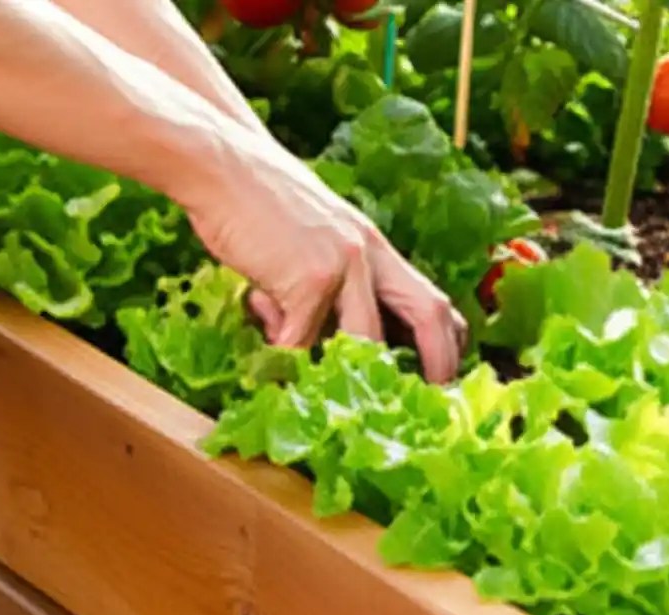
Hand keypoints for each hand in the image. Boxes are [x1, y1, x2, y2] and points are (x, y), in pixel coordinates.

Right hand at [185, 136, 467, 383]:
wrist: (221, 163)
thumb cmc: (255, 201)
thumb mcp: (310, 239)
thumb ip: (319, 288)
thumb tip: (301, 342)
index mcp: (373, 245)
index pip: (429, 295)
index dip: (446, 337)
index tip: (447, 371)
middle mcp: (369, 252)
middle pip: (429, 312)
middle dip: (441, 360)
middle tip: (438, 397)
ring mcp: (344, 264)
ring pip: (366, 338)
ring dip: (355, 374)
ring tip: (340, 397)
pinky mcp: (309, 279)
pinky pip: (305, 340)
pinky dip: (288, 360)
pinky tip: (272, 363)